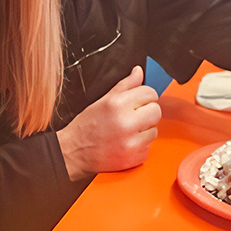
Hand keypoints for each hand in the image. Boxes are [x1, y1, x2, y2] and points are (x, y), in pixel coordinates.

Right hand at [57, 65, 161, 180]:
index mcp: (117, 104)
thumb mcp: (102, 100)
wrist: (74, 153)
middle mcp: (126, 123)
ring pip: (154, 130)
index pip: (150, 93)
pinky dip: (140, 146)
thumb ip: (125, 85)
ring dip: (144, 131)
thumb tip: (138, 72)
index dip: (145, 96)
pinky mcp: (134, 158)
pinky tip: (126, 143)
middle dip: (147, 113)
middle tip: (133, 117)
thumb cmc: (86, 127)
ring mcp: (131, 142)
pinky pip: (148, 147)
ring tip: (127, 132)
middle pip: (156, 111)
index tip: (138, 102)